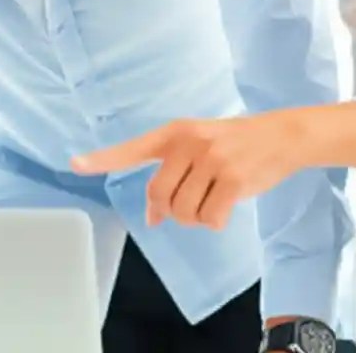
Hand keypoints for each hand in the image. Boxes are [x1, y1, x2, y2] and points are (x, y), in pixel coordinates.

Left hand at [70, 114, 303, 229]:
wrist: (280, 135)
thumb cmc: (233, 145)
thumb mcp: (197, 148)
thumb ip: (170, 176)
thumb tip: (151, 217)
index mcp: (174, 133)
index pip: (132, 149)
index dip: (102, 159)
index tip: (74, 164)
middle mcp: (188, 143)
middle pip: (160, 196)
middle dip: (172, 211)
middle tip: (193, 202)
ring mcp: (211, 160)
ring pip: (184, 212)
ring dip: (197, 217)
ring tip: (214, 199)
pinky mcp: (232, 179)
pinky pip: (210, 218)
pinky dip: (216, 221)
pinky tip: (227, 205)